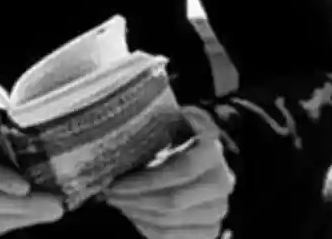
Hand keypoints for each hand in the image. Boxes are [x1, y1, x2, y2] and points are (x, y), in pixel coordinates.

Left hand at [104, 106, 234, 238]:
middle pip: (172, 200)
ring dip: (135, 212)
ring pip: (168, 220)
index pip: (181, 170)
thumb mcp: (172, 125)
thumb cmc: (175, 143)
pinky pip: (170, 236)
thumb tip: (176, 105)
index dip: (145, 180)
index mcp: (213, 151)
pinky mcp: (210, 231)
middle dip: (134, 198)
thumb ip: (171, 119)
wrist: (198, 169)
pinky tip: (132, 213)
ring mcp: (218, 210)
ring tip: (116, 201)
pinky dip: (145, 227)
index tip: (116, 182)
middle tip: (109, 193)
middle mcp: (222, 183)